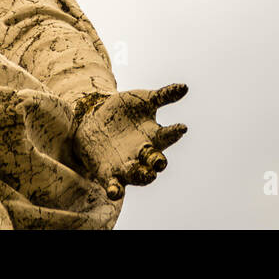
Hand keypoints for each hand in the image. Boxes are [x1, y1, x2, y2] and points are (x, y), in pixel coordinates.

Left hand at [73, 83, 187, 199]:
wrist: (93, 120)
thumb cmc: (123, 110)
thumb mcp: (143, 100)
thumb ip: (163, 96)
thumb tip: (185, 87)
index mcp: (153, 136)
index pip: (167, 136)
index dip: (175, 132)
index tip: (181, 127)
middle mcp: (143, 153)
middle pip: (155, 161)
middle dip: (158, 162)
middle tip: (160, 162)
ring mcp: (127, 166)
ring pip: (139, 175)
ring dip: (143, 176)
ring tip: (147, 175)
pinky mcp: (110, 175)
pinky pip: (115, 186)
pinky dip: (116, 191)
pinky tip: (114, 191)